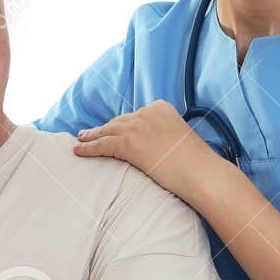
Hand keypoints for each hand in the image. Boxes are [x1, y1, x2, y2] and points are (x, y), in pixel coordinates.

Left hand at [72, 100, 219, 203]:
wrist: (201, 173)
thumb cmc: (195, 163)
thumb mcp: (180, 138)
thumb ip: (164, 134)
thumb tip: (154, 145)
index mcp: (161, 107)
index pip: (134, 115)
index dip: (122, 125)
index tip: (112, 129)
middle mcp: (147, 112)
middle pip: (118, 122)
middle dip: (104, 128)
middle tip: (89, 133)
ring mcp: (136, 126)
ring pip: (106, 131)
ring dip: (90, 136)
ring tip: (80, 140)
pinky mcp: (128, 144)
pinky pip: (101, 145)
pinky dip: (87, 148)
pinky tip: (78, 151)